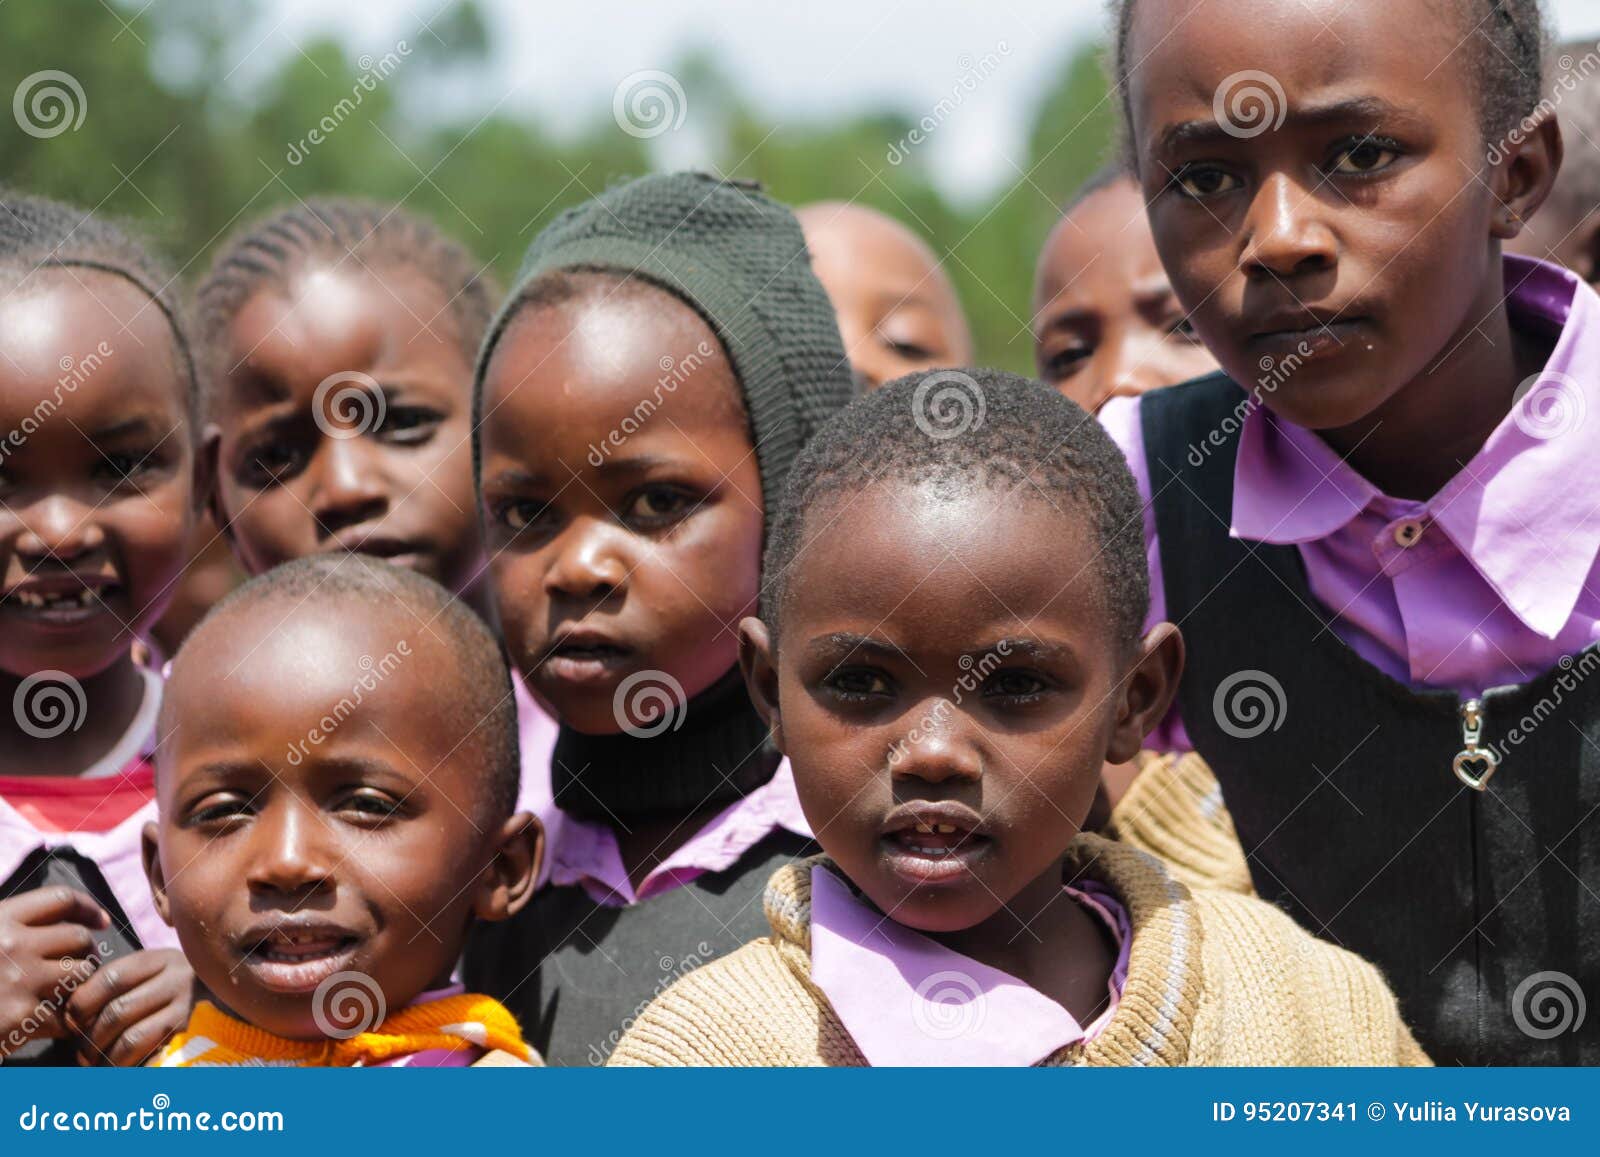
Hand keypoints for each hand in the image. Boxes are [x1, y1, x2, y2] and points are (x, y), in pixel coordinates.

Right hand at [0, 887, 107, 1057]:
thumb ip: (10, 926)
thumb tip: (61, 918)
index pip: (61, 899)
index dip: (87, 908)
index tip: (100, 921)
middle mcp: (12, 944)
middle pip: (78, 937)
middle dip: (85, 952)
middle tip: (79, 966)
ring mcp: (19, 980)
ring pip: (80, 973)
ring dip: (79, 985)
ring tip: (67, 994)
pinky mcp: (21, 1019)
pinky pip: (66, 1014)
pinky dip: (66, 1021)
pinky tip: (56, 1025)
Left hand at [66, 948, 193, 1066]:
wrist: (231, 1000)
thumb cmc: (177, 992)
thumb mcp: (154, 975)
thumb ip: (120, 984)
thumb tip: (71, 1015)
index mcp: (161, 960)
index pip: (111, 978)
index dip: (82, 1003)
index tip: (71, 1022)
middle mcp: (178, 980)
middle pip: (117, 1011)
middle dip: (90, 1039)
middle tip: (81, 1054)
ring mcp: (189, 1010)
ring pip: (132, 1040)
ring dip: (106, 1059)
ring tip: (98, 1066)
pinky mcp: (194, 1038)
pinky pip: (151, 1059)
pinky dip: (129, 1069)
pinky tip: (122, 1070)